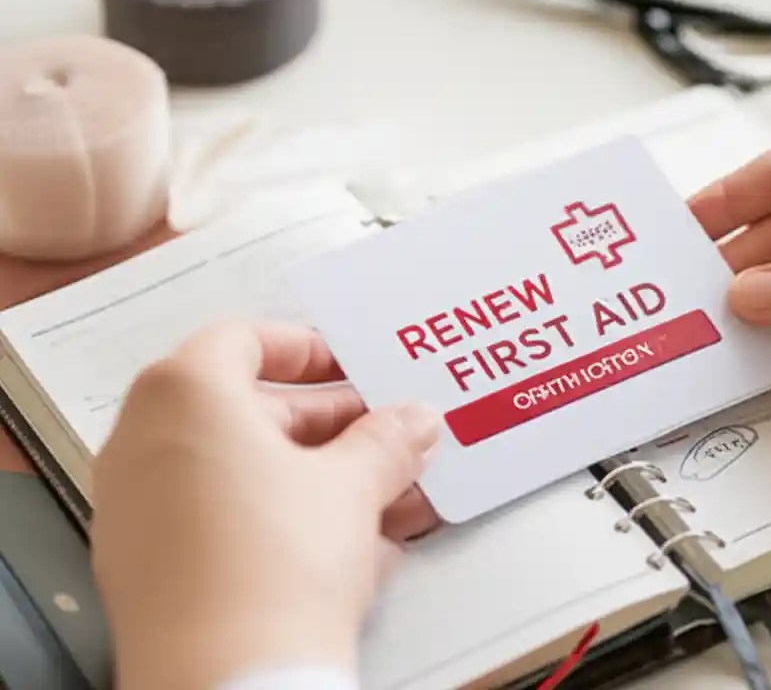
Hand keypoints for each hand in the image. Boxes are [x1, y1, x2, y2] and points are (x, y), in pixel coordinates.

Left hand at [91, 321, 439, 689]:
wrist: (231, 681)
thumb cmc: (270, 574)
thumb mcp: (354, 485)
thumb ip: (388, 439)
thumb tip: (410, 422)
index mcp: (184, 395)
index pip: (242, 338)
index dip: (307, 350)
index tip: (348, 368)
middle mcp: (142, 441)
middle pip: (242, 407)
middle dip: (325, 423)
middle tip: (380, 436)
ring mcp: (136, 507)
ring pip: (235, 469)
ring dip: (311, 475)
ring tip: (380, 496)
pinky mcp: (146, 566)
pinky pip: (218, 520)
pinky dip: (276, 517)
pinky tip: (343, 545)